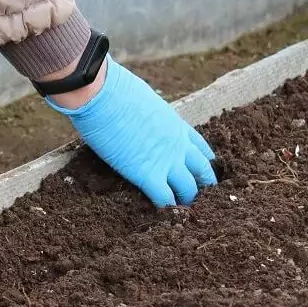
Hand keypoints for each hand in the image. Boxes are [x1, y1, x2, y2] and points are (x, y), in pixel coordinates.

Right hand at [47, 57, 217, 206]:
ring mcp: (166, 160)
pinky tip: (163, 217)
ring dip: (186, 201)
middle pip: (203, 172)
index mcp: (177, 124)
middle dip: (203, 187)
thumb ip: (150, 114)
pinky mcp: (147, 174)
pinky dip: (166, 210)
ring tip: (182, 212)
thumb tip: (138, 115)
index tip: (203, 174)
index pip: (202, 149)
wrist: (102, 94)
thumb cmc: (115, 89)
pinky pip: (164, 199)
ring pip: (189, 189)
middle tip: (199, 198)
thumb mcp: (144, 99)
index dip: (205, 164)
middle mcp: (178, 144)